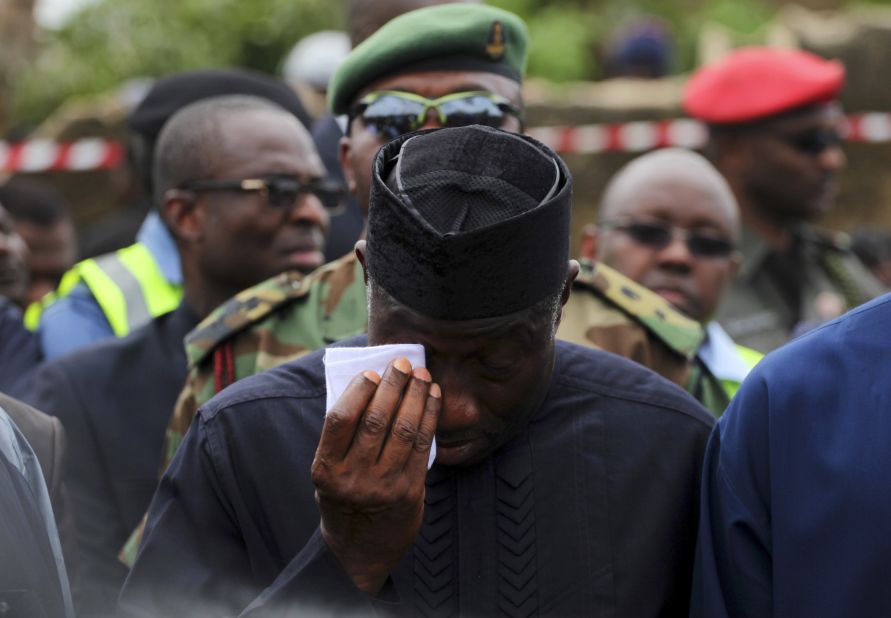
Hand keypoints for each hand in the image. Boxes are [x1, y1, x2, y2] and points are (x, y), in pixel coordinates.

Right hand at [311, 357, 440, 593]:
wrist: (361, 551)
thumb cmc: (344, 498)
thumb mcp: (329, 473)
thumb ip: (342, 439)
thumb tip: (369, 386)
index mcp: (326, 469)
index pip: (340, 420)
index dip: (357, 391)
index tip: (372, 372)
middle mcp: (353, 478)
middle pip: (375, 420)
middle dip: (393, 385)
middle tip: (403, 363)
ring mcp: (383, 486)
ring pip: (403, 430)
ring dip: (415, 396)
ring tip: (422, 374)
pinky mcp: (410, 491)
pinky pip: (423, 445)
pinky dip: (429, 416)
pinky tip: (433, 397)